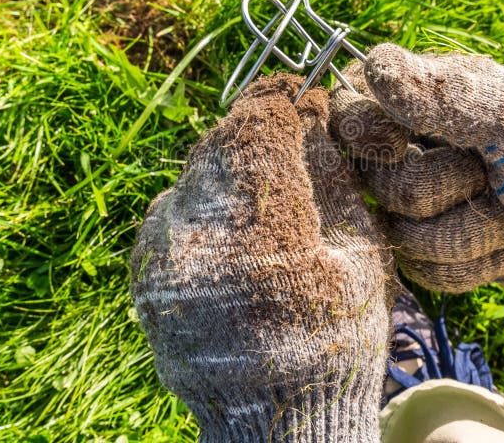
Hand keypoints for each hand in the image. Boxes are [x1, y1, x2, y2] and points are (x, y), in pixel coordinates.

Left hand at [131, 75, 392, 441]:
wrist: (273, 423)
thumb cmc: (335, 343)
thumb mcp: (358, 257)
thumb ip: (332, 179)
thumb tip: (313, 115)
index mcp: (267, 233)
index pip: (260, 126)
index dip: (282, 99)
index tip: (304, 95)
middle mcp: (202, 238)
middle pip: (221, 143)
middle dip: (257, 132)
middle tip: (287, 136)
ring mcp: (163, 260)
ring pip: (191, 175)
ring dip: (229, 166)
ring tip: (261, 189)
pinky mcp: (145, 278)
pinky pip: (171, 212)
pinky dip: (203, 203)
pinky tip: (231, 225)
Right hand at [330, 43, 503, 298]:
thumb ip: (444, 93)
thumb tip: (372, 64)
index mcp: (431, 104)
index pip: (352, 106)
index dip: (361, 130)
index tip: (396, 143)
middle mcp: (419, 153)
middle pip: (377, 181)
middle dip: (443, 188)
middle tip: (492, 177)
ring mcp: (428, 209)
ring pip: (402, 235)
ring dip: (471, 233)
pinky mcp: (439, 254)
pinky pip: (426, 272)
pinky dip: (477, 265)